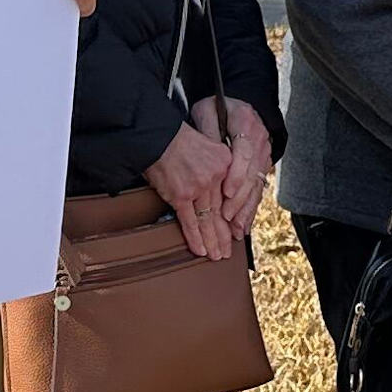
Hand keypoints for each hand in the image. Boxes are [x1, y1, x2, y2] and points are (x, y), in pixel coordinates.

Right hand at [145, 117, 238, 262]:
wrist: (158, 135)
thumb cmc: (178, 139)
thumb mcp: (208, 145)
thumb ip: (217, 165)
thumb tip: (218, 186)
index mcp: (224, 164)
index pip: (229, 197)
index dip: (231, 217)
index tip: (234, 231)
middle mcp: (215, 177)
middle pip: (221, 212)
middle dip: (224, 235)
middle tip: (227, 252)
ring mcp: (198, 188)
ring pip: (207, 220)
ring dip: (212, 241)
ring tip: (216, 256)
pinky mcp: (181, 195)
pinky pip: (190, 221)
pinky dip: (195, 237)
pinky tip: (200, 250)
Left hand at [197, 94, 272, 241]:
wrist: (242, 106)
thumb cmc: (220, 107)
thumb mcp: (209, 111)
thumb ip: (208, 131)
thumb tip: (207, 153)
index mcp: (247, 125)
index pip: (244, 153)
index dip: (236, 175)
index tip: (226, 191)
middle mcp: (260, 143)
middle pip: (251, 175)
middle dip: (239, 199)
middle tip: (226, 216)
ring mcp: (264, 157)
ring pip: (256, 186)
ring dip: (245, 209)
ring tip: (235, 228)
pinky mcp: (262, 169)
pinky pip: (257, 191)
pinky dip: (249, 210)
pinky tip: (242, 226)